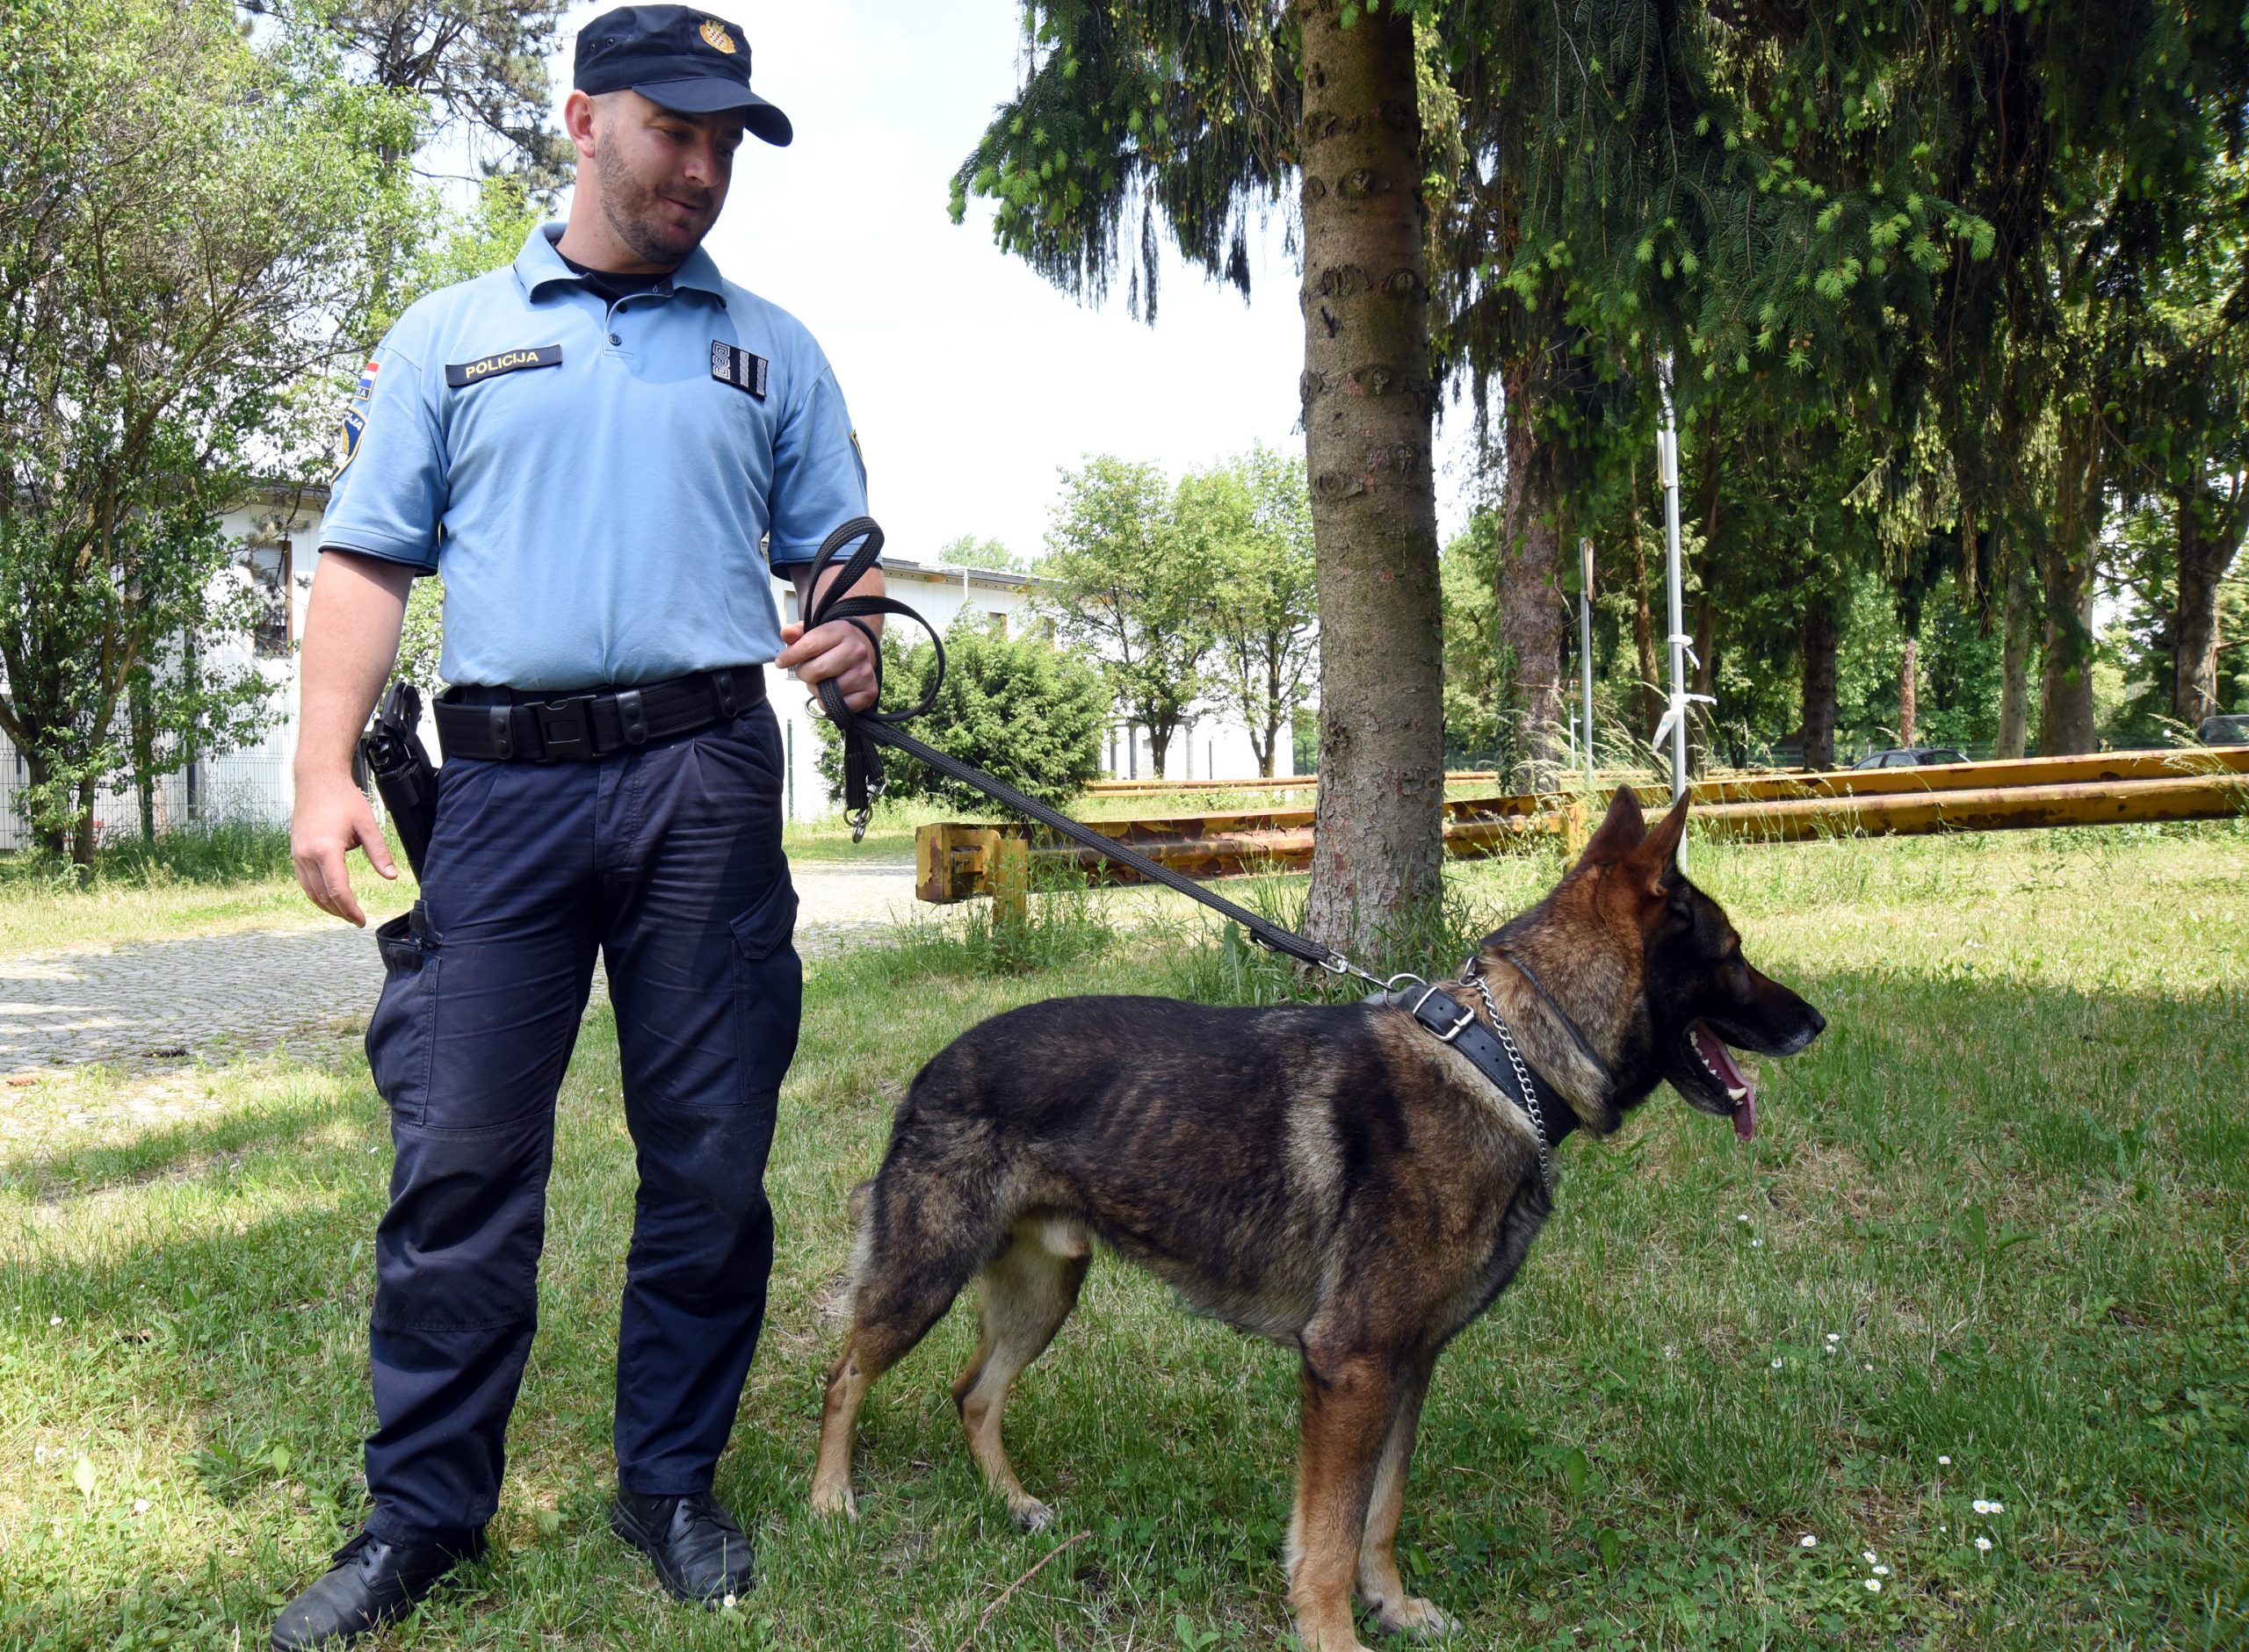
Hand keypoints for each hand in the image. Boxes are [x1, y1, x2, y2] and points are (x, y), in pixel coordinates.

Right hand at [291, 770, 396, 926]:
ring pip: (310, 892)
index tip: (362, 920)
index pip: (338, 891)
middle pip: (323, 896)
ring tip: (345, 913)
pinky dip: (317, 894)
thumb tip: (391, 877)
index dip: (351, 909)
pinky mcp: (296, 852)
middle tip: (357, 920)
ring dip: (328, 906)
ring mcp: (298, 855)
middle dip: (340, 912)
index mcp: (325, 850)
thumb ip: (379, 852)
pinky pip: (304, 882)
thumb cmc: (343, 799)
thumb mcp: (367, 824)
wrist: (317, 780)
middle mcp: (306, 856)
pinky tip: (329, 898)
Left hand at [777, 617, 878, 712]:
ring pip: (827, 691)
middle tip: (806, 671)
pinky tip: (831, 693)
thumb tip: (787, 633)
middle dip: (804, 673)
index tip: (781, 662)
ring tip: (821, 681)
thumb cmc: (830, 644)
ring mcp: (865, 672)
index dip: (790, 656)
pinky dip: (829, 703)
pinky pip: (839, 706)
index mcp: (841, 631)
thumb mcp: (812, 633)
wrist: (859, 652)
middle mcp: (857, 650)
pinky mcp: (870, 692)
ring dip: (816, 689)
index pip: (809, 646)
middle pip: (817, 670)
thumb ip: (795, 633)